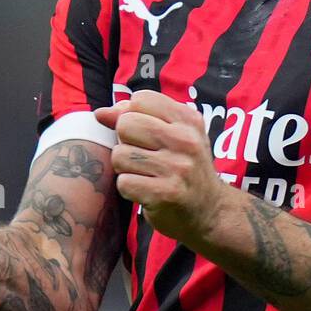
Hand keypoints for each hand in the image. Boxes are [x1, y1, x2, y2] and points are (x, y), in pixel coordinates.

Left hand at [95, 89, 225, 244]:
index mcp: (188, 120)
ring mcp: (177, 167)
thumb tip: (100, 113)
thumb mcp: (172, 135)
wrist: (211, 211)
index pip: (141, 99)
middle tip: (143, 157)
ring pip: (120, 155)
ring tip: (145, 174)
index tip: (144, 134)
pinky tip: (145, 190)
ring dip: (125, 168)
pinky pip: (124, 183)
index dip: (133, 115)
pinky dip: (129, 188)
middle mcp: (185, 140)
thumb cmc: (184, 168)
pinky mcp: (166, 194)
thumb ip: (137, 118)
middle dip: (125, 142)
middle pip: (125, 124)